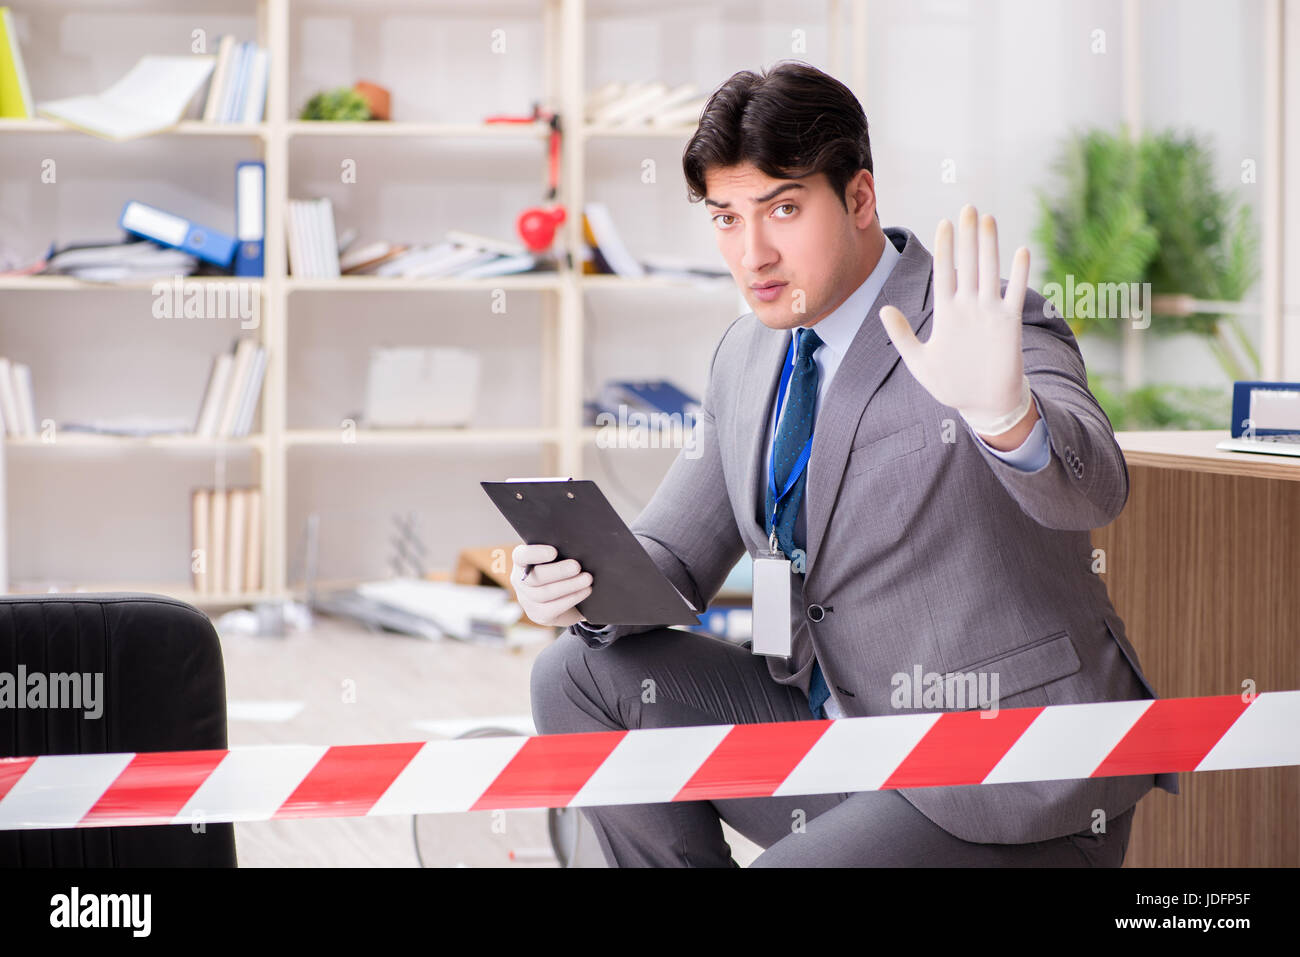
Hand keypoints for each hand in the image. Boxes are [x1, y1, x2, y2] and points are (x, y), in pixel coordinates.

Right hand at [510, 543, 592, 628]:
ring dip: (569, 585)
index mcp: (522, 562)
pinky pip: (553, 608)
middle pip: (535, 577)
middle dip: (558, 571)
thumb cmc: (564, 569)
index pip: (521, 556)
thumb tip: (577, 544)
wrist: (569, 598)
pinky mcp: (538, 615)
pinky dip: (572, 598)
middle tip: (577, 566)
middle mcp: (520, 581)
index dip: (535, 554)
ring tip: (587, 579)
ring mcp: (527, 600)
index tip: (553, 552)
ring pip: (544, 594)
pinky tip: (586, 591)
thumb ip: (562, 551)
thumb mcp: (560, 557)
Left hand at [879, 205, 1031, 434]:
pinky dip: (1019, 275)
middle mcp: (968, 306)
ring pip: (989, 271)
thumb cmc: (950, 384)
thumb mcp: (919, 361)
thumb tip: (883, 309)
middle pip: (968, 264)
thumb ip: (902, 335)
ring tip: (988, 219)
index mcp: (946, 312)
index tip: (943, 223)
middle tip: (968, 207)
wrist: (982, 405)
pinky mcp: (1008, 324)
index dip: (945, 248)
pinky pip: (1015, 294)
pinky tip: (1021, 251)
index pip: (944, 272)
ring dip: (989, 246)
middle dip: (967, 237)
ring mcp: (990, 313)